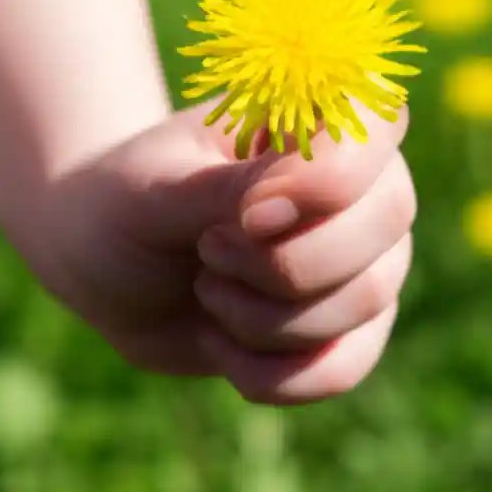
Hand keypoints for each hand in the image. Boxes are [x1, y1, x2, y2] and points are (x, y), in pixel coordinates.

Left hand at [44, 101, 415, 404]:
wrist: (106, 267)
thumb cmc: (126, 202)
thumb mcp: (154, 187)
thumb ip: (224, 188)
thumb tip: (281, 205)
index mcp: (315, 118)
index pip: (379, 119)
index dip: (329, 176)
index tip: (248, 214)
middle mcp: (361, 182)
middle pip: (386, 218)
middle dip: (281, 260)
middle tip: (207, 248)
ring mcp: (368, 257)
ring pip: (365, 299)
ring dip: (261, 316)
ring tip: (206, 287)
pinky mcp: (351, 328)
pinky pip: (345, 366)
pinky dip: (269, 372)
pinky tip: (221, 344)